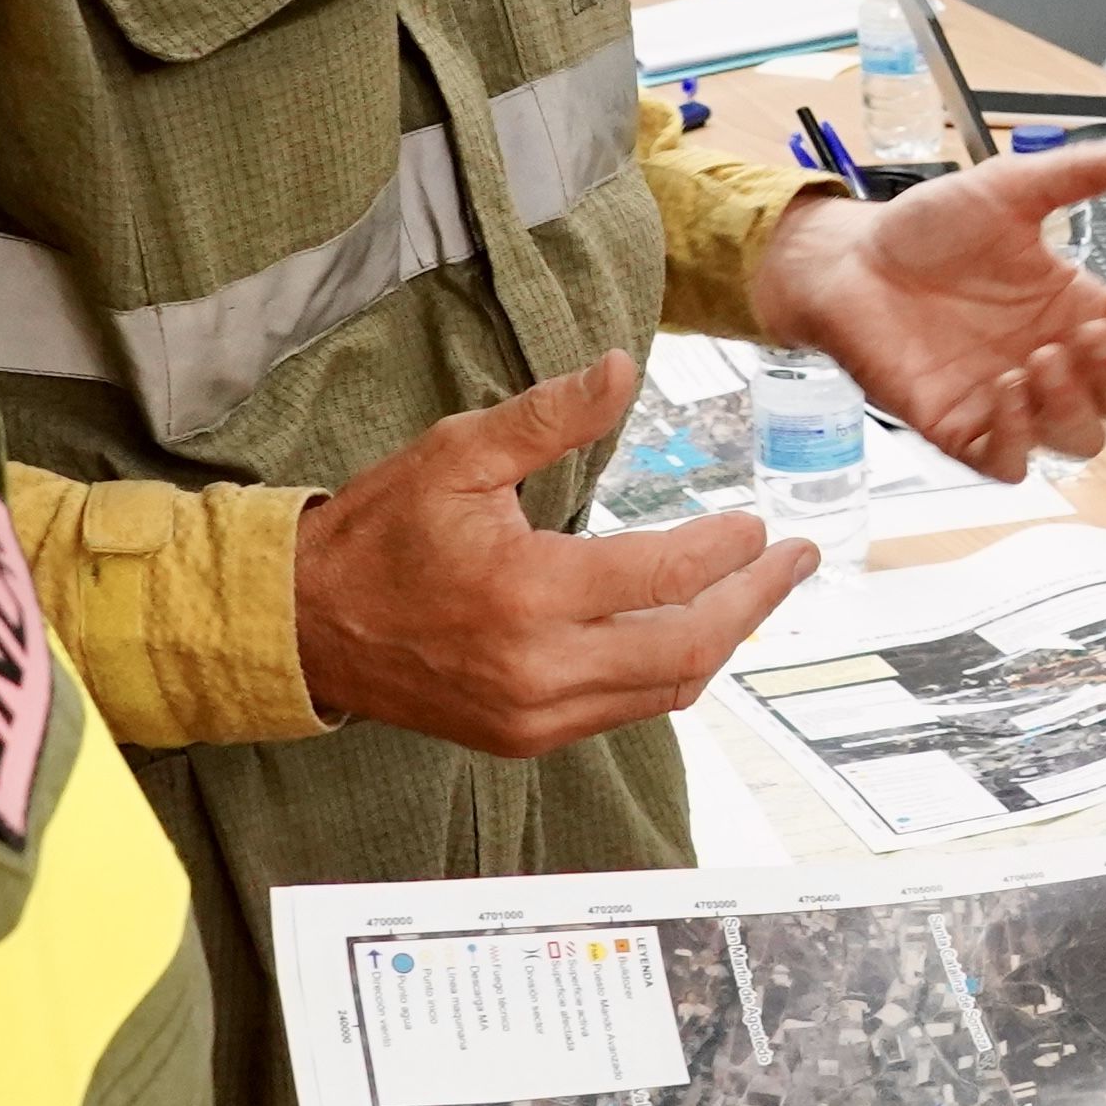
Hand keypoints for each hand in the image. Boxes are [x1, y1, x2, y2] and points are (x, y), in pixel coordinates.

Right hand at [294, 357, 812, 756]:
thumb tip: (621, 367)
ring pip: (666, 689)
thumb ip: (548, 417)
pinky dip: (670, 670)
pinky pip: (626, 710)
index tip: (759, 523)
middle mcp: (539, 668)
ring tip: (759, 592)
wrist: (308, 626)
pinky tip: (691, 629)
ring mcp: (535, 714)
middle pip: (689, 647)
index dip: (728, 550)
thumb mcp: (457, 452)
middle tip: (797, 560)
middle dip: (754, 603)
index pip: (665, 578)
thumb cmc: (381, 532)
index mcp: (527, 593)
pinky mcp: (525, 737)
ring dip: (721, 641)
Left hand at [738, 136, 1105, 477]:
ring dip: (1074, 407)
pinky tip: (1005, 390)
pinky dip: (1020, 437)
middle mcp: (1052, 357)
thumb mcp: (1010, 187)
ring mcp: (1011, 398)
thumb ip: (1085, 171)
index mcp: (1074, 306)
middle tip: (1089, 337)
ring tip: (1040, 359)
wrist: (849, 262)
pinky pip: (1011, 462)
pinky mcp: (963, 427)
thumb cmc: (925, 231)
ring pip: (1079, 440)